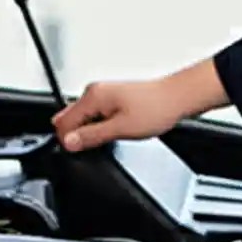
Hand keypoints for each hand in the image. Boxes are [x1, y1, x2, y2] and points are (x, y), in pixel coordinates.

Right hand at [51, 78, 183, 151]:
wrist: (178, 98)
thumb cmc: (157, 108)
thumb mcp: (121, 129)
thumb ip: (91, 136)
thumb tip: (68, 143)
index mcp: (93, 96)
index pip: (63, 123)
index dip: (70, 142)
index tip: (84, 150)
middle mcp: (95, 92)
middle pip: (70, 120)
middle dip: (80, 136)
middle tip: (103, 142)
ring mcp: (104, 94)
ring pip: (83, 119)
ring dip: (93, 132)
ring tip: (117, 133)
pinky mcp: (113, 100)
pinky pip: (96, 117)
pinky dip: (102, 126)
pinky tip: (119, 130)